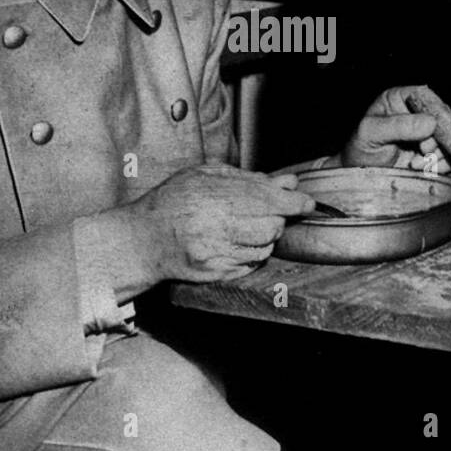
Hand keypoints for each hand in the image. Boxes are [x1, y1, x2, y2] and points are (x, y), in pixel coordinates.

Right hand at [115, 163, 314, 284]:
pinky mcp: (215, 273)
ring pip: (266, 247)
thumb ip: (246, 178)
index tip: (307, 203)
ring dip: (265, 236)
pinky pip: (252, 264)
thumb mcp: (203, 176)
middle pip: (273, 225)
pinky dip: (252, 253)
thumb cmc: (172, 203)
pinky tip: (235, 242)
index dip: (294, 203)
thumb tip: (287, 183)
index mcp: (212, 196)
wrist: (143, 240)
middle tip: (265, 211)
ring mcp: (216, 253)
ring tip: (245, 226)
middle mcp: (215, 226)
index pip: (269, 200)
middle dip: (277, 217)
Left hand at [341, 85, 450, 172]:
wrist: (358, 178)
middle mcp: (416, 114)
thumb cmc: (359, 150)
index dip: (433, 112)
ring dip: (438, 155)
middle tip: (422, 151)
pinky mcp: (432, 154)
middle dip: (436, 138)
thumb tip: (430, 123)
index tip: (431, 130)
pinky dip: (443, 166)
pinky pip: (450, 157)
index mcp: (400, 99)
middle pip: (443, 119)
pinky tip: (425, 171)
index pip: (426, 96)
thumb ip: (397, 125)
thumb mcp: (370, 133)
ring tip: (415, 164)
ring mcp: (426, 135)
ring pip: (449, 140)